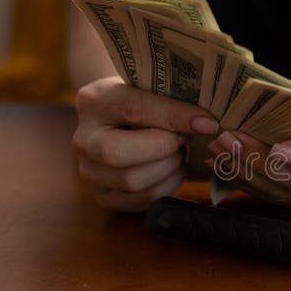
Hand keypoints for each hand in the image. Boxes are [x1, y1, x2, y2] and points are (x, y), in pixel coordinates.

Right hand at [72, 76, 218, 211]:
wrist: (119, 119)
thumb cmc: (143, 101)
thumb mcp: (152, 90)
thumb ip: (173, 103)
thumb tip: (207, 125)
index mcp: (94, 102)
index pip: (133, 108)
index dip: (174, 117)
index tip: (207, 122)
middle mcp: (83, 139)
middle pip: (120, 154)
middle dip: (164, 148)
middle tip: (182, 139)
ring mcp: (88, 172)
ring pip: (133, 181)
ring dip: (169, 167)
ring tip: (176, 152)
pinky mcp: (103, 196)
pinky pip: (142, 199)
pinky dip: (167, 185)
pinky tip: (170, 168)